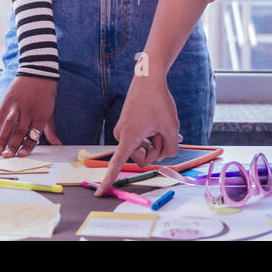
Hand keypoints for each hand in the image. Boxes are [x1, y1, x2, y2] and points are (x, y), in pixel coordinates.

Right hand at [0, 75, 60, 158]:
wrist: (38, 72)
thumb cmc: (46, 93)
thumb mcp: (50, 111)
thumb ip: (51, 129)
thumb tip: (57, 144)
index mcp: (41, 116)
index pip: (34, 135)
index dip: (27, 146)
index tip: (21, 155)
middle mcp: (29, 112)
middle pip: (20, 132)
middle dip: (13, 145)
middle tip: (7, 156)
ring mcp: (17, 106)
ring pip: (9, 125)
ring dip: (3, 139)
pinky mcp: (8, 101)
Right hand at [95, 73, 181, 194]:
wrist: (149, 77)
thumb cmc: (159, 101)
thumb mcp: (172, 128)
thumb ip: (171, 149)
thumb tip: (164, 154)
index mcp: (129, 137)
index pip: (116, 164)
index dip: (109, 180)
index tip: (100, 194)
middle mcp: (121, 135)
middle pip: (142, 157)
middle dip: (156, 148)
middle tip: (163, 131)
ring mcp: (124, 129)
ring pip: (143, 147)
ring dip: (155, 140)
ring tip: (161, 123)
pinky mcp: (127, 124)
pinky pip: (141, 138)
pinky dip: (152, 135)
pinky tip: (162, 127)